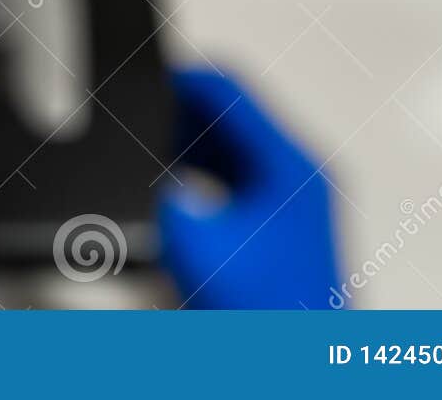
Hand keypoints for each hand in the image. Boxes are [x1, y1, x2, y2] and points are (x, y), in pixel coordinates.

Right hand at [159, 68, 341, 308]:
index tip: (150, 78)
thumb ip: (164, 202)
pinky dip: (203, 172)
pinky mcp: (285, 225)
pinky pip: (238, 176)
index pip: (232, 92)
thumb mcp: (197, 251)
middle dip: (182, 114)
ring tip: (150, 150)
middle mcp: (301, 178)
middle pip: (234, 117)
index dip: (185, 78)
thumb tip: (149, 179)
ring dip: (190, 143)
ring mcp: (297, 201)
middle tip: (141, 118)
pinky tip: (174, 189)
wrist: (297, 363)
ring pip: (235, 146)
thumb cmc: (269, 318)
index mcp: (291, 168)